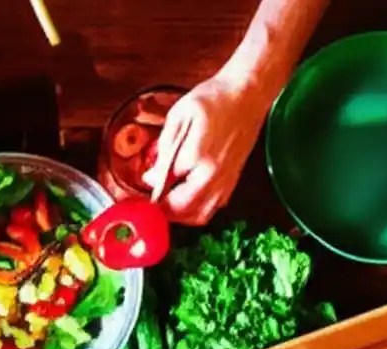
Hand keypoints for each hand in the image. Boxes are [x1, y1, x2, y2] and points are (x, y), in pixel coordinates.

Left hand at [141, 72, 272, 225]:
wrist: (248, 94)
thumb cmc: (212, 100)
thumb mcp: (178, 117)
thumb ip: (164, 148)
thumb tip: (151, 178)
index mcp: (197, 157)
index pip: (164, 188)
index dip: (148, 193)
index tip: (139, 190)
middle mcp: (213, 175)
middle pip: (182, 210)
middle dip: (162, 211)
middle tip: (149, 203)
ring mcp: (226, 181)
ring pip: (200, 215)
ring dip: (180, 215)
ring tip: (166, 203)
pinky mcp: (233, 182)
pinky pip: (213, 208)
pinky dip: (196, 211)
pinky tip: (186, 198)